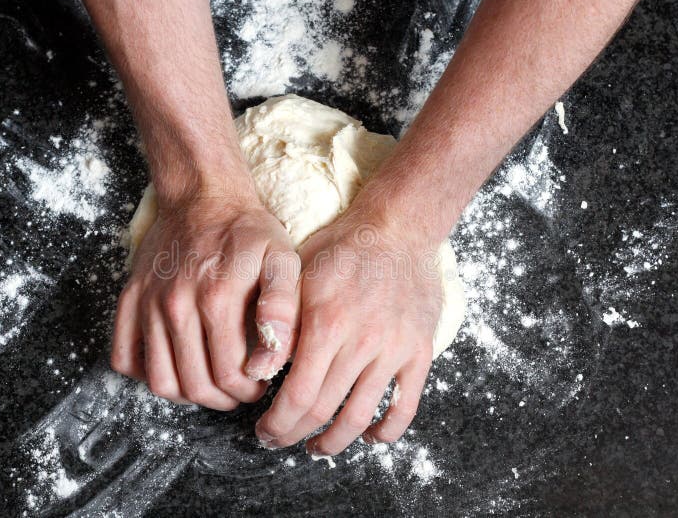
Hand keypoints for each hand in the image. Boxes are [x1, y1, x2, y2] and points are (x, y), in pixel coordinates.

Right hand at [111, 191, 300, 410]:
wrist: (204, 196)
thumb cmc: (248, 232)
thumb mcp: (282, 260)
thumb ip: (282, 310)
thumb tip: (270, 359)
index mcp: (217, 299)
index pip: (230, 375)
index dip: (249, 390)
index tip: (259, 383)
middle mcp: (176, 305)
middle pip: (195, 385)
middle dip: (223, 399)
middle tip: (238, 389)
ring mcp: (148, 304)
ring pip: (160, 381)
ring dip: (187, 395)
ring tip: (209, 383)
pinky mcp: (130, 300)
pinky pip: (124, 358)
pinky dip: (145, 374)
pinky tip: (174, 364)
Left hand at [253, 212, 440, 453]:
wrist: (396, 229)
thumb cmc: (341, 249)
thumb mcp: (296, 275)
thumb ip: (280, 325)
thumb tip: (258, 373)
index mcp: (326, 324)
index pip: (297, 396)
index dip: (277, 424)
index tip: (264, 432)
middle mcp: (361, 343)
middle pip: (324, 412)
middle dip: (294, 435)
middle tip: (280, 441)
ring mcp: (394, 350)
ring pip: (361, 417)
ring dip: (335, 442)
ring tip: (317, 447)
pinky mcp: (419, 352)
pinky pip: (405, 406)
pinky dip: (386, 431)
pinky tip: (368, 436)